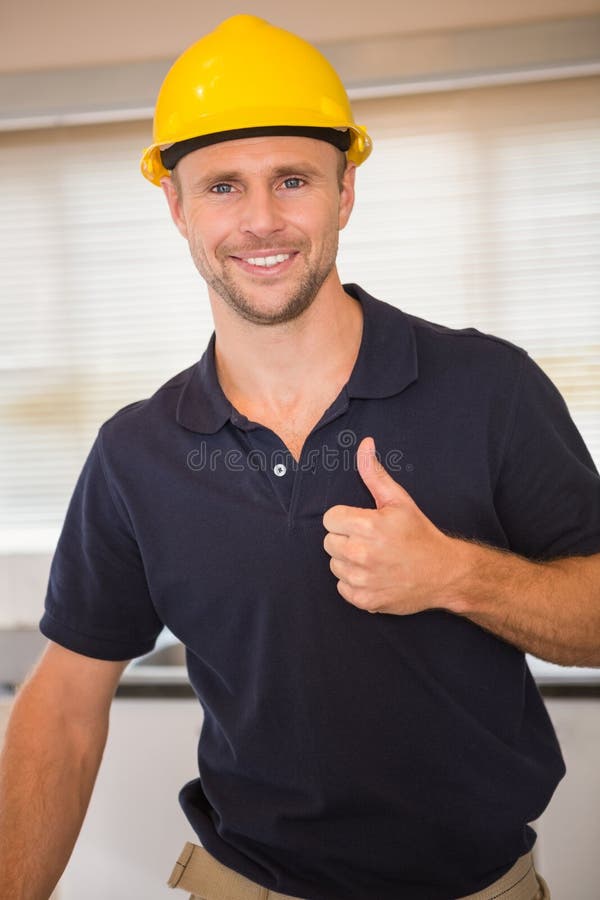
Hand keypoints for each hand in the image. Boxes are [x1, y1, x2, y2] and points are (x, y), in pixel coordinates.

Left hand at [322, 436, 462, 614]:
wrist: (444, 573)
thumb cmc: (420, 534)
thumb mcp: (399, 501)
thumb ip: (375, 474)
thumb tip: (364, 445)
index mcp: (368, 526)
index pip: (330, 519)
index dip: (345, 518)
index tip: (362, 523)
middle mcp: (362, 554)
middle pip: (328, 541)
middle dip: (345, 538)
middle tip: (369, 541)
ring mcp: (362, 580)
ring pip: (334, 564)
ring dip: (348, 561)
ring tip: (374, 558)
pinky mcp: (364, 600)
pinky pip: (342, 587)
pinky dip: (354, 583)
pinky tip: (374, 575)